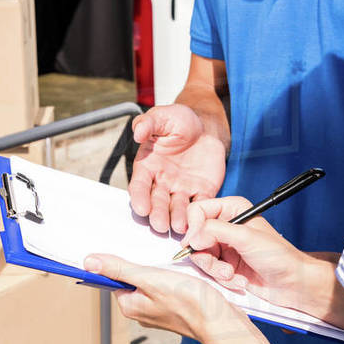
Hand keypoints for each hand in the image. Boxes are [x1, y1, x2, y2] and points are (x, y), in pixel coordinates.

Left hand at [82, 254, 253, 342]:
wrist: (221, 322)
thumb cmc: (188, 301)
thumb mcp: (149, 278)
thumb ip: (119, 269)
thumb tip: (88, 262)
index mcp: (130, 305)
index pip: (114, 277)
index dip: (121, 259)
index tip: (130, 244)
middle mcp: (142, 311)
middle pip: (133, 278)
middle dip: (144, 262)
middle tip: (155, 249)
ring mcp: (160, 311)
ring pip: (153, 281)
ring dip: (160, 267)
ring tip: (172, 259)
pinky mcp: (177, 309)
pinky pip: (168, 287)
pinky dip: (174, 275)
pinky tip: (183, 268)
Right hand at [128, 104, 226, 234]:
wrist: (205, 127)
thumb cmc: (180, 121)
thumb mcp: (162, 116)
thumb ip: (148, 123)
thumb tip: (138, 133)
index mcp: (148, 167)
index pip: (140, 186)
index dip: (139, 198)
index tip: (142, 208)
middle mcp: (162, 182)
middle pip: (158, 202)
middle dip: (158, 214)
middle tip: (160, 225)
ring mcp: (182, 189)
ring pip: (177, 208)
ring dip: (177, 219)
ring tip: (179, 227)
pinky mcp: (202, 192)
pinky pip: (201, 204)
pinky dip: (200, 213)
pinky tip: (199, 220)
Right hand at [181, 197, 320, 313]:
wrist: (293, 284)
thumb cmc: (279, 256)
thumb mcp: (246, 238)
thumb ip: (216, 231)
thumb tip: (192, 237)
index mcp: (232, 210)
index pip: (198, 211)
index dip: (194, 228)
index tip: (198, 243)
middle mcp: (226, 226)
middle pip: (195, 237)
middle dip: (207, 256)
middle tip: (222, 266)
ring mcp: (225, 247)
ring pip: (201, 257)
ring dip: (215, 270)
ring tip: (232, 275)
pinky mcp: (226, 265)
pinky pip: (210, 272)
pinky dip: (223, 279)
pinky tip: (239, 281)